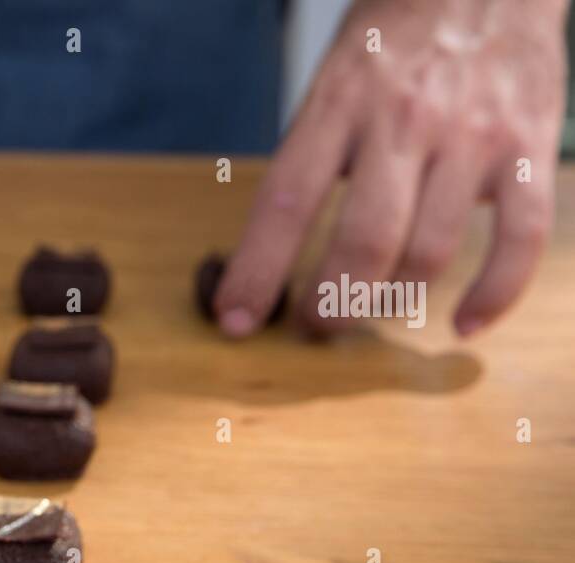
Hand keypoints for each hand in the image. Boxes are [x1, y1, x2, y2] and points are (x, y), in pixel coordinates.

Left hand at [215, 0, 568, 337]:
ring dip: (390, 305)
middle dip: (328, 306)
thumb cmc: (396, 35)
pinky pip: (520, 239)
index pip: (287, 201)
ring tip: (363, 315)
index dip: (257, 271)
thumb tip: (273, 248)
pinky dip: (495, 294)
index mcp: (340, 102)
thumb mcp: (334, 79)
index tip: (235, 319)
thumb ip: (312, 153)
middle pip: (363, 243)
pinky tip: (463, 324)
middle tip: (309, 326)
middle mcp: (405, 120)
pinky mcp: (528, 147)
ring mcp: (472, 136)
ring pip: (429, 254)